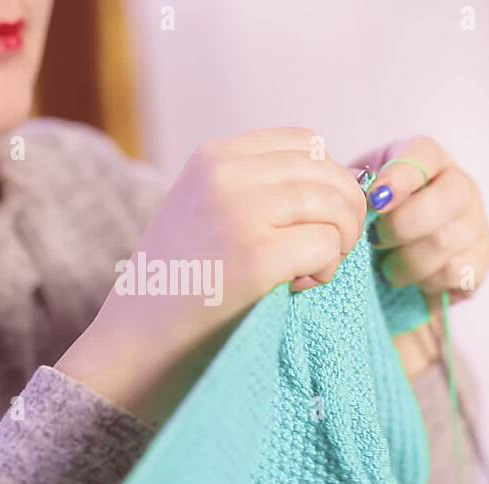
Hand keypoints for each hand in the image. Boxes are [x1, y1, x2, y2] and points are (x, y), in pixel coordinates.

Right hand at [58, 128, 366, 424]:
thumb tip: (351, 181)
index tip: (317, 220)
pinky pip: (327, 246)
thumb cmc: (183, 282)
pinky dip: (327, 270)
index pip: (305, 142)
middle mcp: (225, 173)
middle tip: (328, 252)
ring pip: (335, 205)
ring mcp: (240, 212)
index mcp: (213, 156)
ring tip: (309, 271)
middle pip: (327, 172)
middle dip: (345, 213)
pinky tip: (299, 287)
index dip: (328, 180)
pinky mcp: (256, 257)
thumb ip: (260, 185)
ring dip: (339, 242)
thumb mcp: (207, 208)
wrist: (136, 337)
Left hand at [358, 136, 488, 303]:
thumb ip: (354, 187)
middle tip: (375, 241)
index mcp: (429, 160)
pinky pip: (456, 275)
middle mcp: (461, 185)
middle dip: (401, 227)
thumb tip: (350, 188)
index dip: (400, 178)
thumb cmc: (375, 217)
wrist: (395, 256)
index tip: (376, 200)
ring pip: (445, 243)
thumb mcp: (360, 192)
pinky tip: (413, 281)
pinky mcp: (481, 260)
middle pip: (446, 200)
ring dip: (405, 263)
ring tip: (387, 268)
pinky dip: (426, 283)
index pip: (424, 156)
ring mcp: (476, 223)